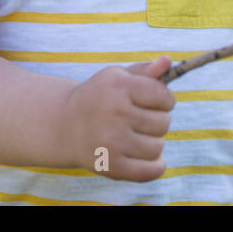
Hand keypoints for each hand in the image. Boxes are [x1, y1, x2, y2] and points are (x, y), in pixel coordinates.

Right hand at [61, 55, 175, 181]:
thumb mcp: (117, 77)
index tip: (156, 102)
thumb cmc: (99, 97)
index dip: (166, 99)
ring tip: (137, 136)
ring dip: (153, 142)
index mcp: (117, 86)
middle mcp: (114, 112)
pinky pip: (151, 170)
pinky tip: (148, 157)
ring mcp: (111, 141)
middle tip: (141, 120)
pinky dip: (156, 166)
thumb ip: (145, 71)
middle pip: (163, 122)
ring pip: (158, 146)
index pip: (162, 95)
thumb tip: (167, 61)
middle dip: (158, 120)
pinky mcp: (110, 166)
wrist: (65, 126)